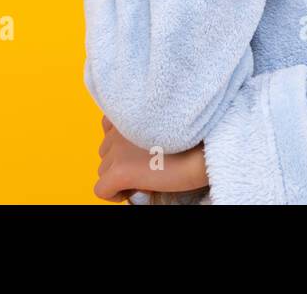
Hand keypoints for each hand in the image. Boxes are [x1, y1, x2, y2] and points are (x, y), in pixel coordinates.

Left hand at [94, 115, 208, 201]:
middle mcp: (119, 127)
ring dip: (120, 176)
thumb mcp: (165, 120)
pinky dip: (115, 194)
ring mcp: (118, 150)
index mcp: (129, 112)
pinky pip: (102, 190)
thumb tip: (133, 149)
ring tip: (146, 177)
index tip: (140, 152)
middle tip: (147, 166)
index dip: (122, 144)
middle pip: (105, 151)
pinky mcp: (121, 171)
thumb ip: (143, 124)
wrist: (205, 152)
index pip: (108, 127)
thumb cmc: (195, 137)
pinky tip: (137, 189)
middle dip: (121, 161)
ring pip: (103, 170)